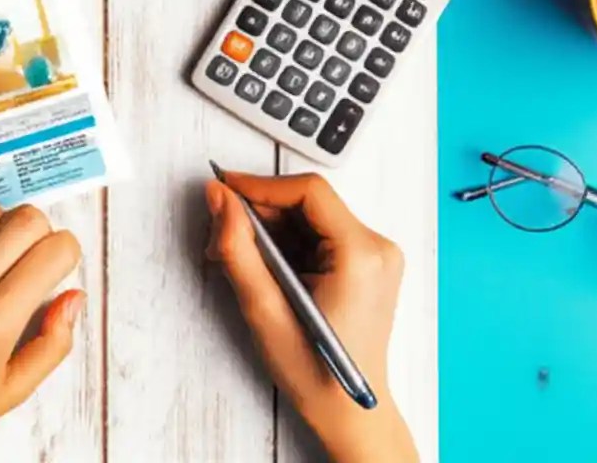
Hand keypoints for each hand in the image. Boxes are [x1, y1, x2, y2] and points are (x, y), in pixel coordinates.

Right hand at [205, 172, 417, 462]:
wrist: (349, 411)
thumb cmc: (316, 373)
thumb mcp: (264, 311)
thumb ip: (238, 249)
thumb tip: (219, 199)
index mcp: (362, 255)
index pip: (309, 192)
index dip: (260, 185)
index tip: (222, 189)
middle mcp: (378, 248)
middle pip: (308, 204)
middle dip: (260, 215)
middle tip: (220, 237)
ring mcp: (376, 256)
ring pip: (311, 219)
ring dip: (270, 231)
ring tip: (238, 260)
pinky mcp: (366, 265)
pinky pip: (320, 236)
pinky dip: (288, 245)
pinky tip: (264, 268)